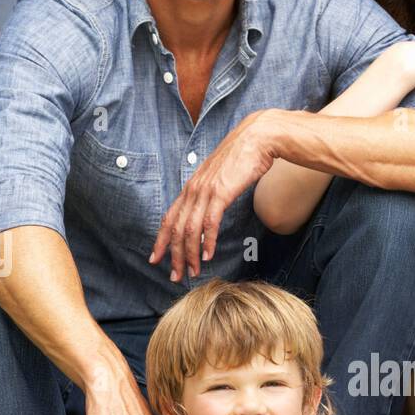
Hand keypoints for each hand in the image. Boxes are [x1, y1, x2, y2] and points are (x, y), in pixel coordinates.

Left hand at [149, 110, 279, 280]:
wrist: (258, 138)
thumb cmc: (243, 157)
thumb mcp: (221, 176)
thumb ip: (212, 192)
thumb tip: (211, 207)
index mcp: (191, 186)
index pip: (169, 218)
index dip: (160, 240)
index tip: (156, 258)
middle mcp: (193, 189)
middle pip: (175, 228)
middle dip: (173, 255)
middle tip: (175, 276)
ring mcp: (205, 191)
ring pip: (190, 229)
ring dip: (190, 253)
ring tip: (192, 271)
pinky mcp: (221, 192)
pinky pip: (210, 222)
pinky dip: (208, 241)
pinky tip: (208, 255)